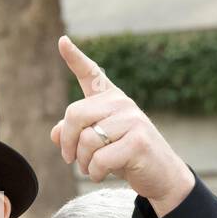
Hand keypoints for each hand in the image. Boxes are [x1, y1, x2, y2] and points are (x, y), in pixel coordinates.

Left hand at [52, 36, 194, 215]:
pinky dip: (95, 172)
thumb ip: (75, 135)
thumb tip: (54, 134)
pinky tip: (103, 174)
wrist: (162, 176)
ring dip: (83, 162)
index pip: (91, 74)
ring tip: (91, 169)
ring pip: (87, 140)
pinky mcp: (138, 141)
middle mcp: (122, 103)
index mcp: (112, 99)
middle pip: (75, 115)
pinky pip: (100, 159)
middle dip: (67, 142)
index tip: (62, 41)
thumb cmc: (126, 157)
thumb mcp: (98, 143)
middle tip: (70, 160)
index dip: (75, 58)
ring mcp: (132, 120)